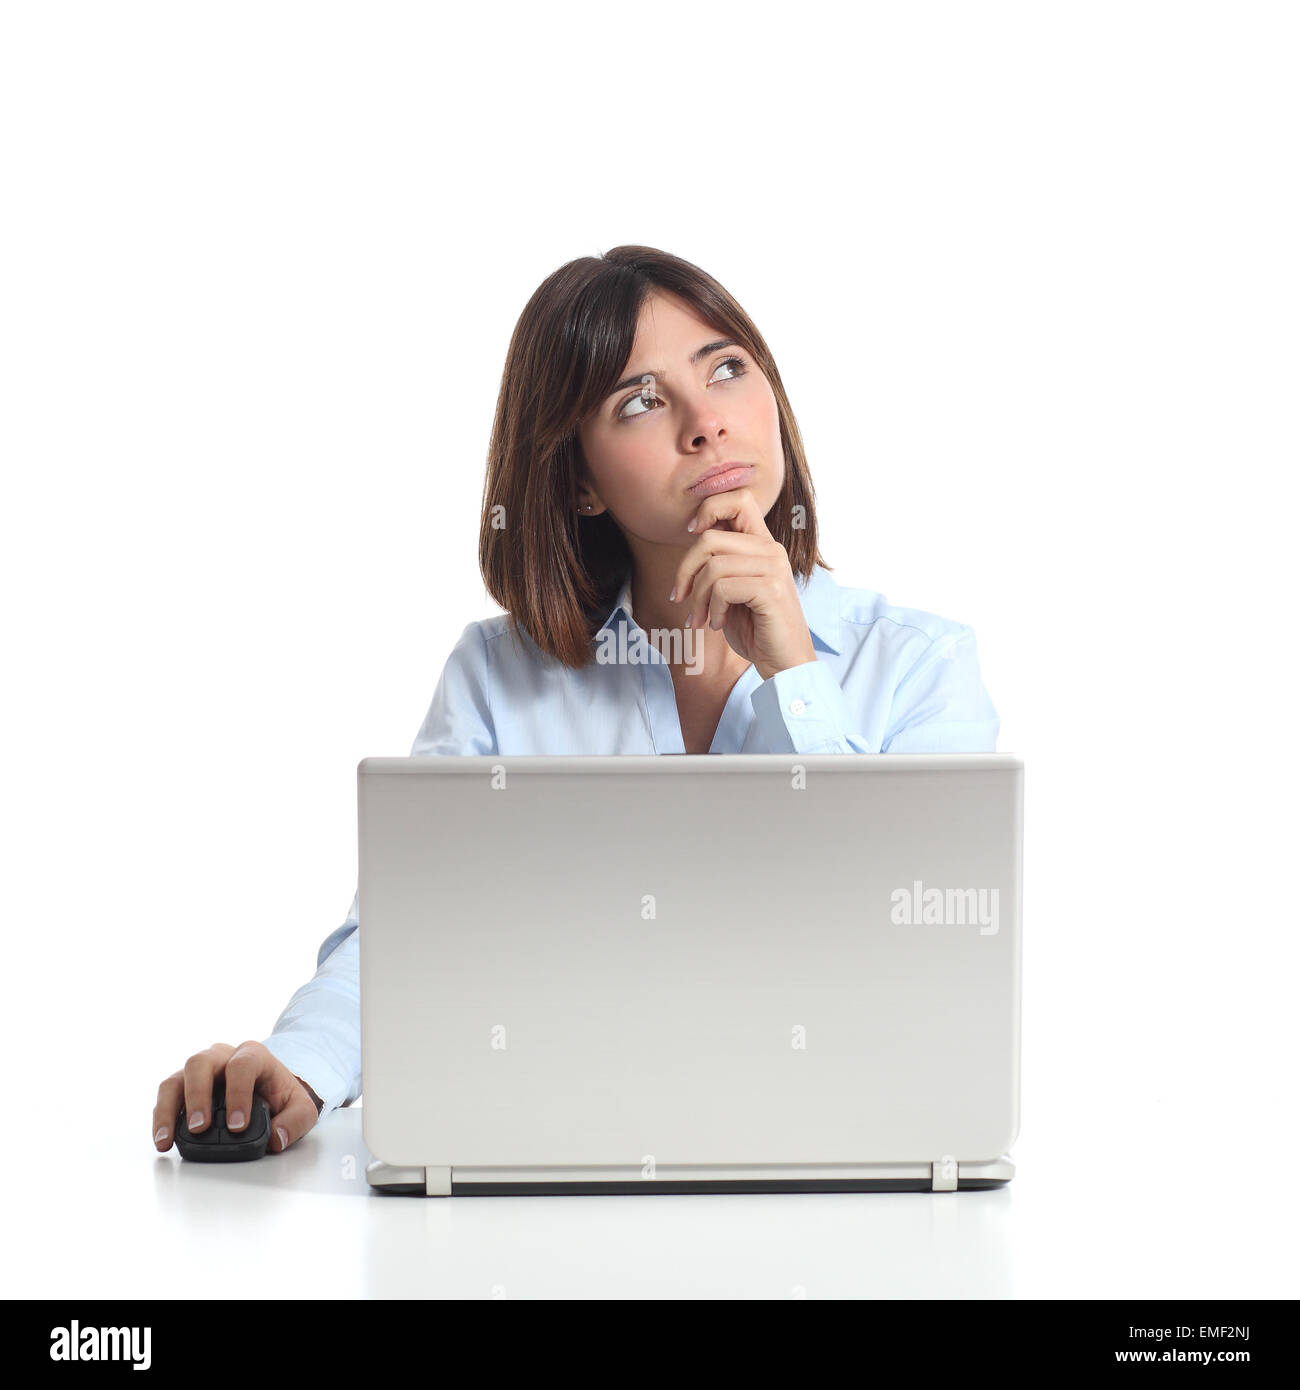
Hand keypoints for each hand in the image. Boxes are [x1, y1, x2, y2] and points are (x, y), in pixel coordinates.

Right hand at [152, 1041, 321, 1155]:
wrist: (269, 1090)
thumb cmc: (281, 1096)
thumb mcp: (301, 1107)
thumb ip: (296, 1121)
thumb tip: (276, 1138)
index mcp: (253, 1055)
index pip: (242, 1065)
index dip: (237, 1093)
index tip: (237, 1125)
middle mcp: (222, 1057)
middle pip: (200, 1062)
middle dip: (198, 1095)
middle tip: (201, 1128)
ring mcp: (200, 1071)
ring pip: (176, 1079)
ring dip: (169, 1109)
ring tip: (168, 1140)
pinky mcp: (184, 1088)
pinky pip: (166, 1096)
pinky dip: (161, 1117)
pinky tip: (163, 1140)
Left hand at [672, 487, 816, 680]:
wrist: (784, 663)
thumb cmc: (755, 628)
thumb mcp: (731, 590)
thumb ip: (719, 564)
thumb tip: (692, 539)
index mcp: (763, 545)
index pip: (739, 500)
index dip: (708, 509)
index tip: (690, 532)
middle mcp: (771, 550)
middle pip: (710, 539)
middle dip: (685, 570)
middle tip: (680, 597)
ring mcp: (774, 568)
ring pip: (713, 566)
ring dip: (697, 598)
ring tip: (700, 619)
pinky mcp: (771, 590)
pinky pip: (723, 588)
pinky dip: (712, 609)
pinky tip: (717, 624)